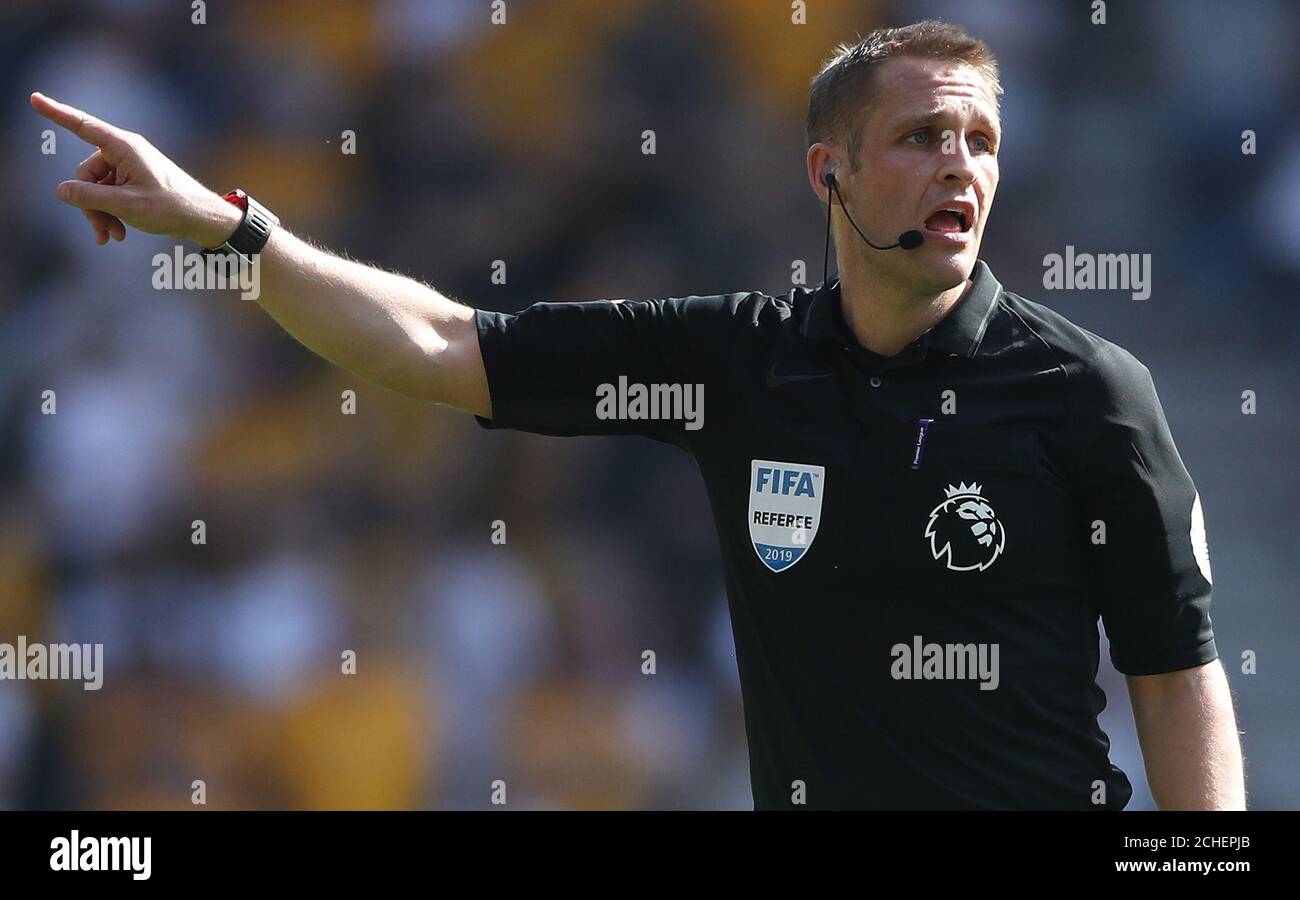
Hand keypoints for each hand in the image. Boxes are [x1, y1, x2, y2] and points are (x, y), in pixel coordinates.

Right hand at [30, 91, 239, 246]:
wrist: (202, 219)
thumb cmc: (171, 208)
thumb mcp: (126, 205)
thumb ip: (90, 197)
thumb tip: (62, 190)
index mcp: (124, 147)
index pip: (82, 126)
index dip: (56, 113)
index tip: (34, 98)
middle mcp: (125, 152)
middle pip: (87, 174)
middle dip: (90, 203)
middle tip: (101, 230)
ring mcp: (129, 166)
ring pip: (97, 188)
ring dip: (101, 213)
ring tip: (112, 236)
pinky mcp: (134, 181)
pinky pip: (111, 194)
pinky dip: (111, 213)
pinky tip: (117, 235)